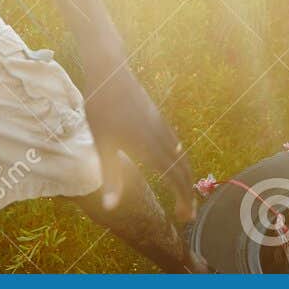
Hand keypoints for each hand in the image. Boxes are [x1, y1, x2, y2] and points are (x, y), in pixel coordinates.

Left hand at [81, 47, 197, 223]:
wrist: (110, 70)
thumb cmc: (101, 107)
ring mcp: (161, 125)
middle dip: (188, 194)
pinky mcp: (157, 116)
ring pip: (181, 156)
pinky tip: (172, 161)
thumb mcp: (102, 145)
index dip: (183, 200)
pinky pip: (176, 143)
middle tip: (188, 215)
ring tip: (183, 193)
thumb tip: (111, 207)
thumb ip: (110, 176)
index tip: (186, 218)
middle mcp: (161, 138)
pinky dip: (180, 160)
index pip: (175, 179)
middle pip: (183, 170)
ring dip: (185, 177)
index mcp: (150, 148)